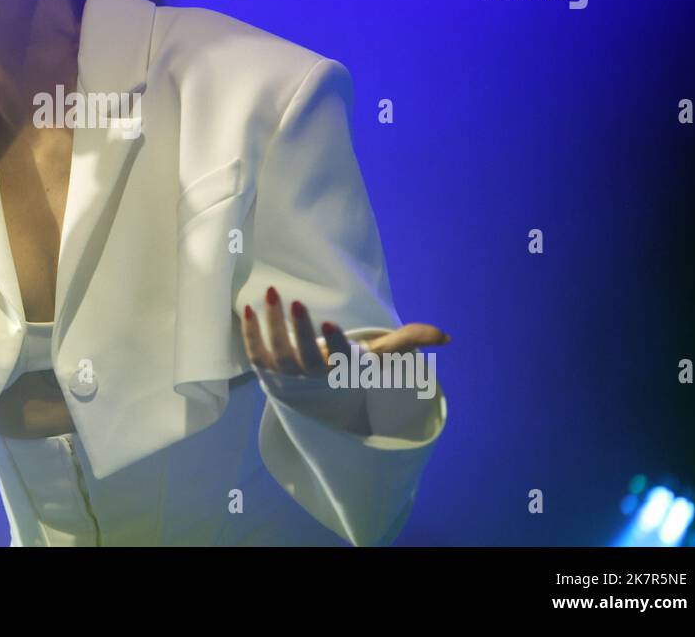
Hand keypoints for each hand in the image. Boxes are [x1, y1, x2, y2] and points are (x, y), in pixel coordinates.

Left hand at [239, 286, 449, 426]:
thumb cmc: (352, 372)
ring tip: (271, 292)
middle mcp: (313, 378)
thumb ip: (407, 342)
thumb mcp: (378, 358)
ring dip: (271, 325)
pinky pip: (255, 354)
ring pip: (276, 353)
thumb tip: (446, 337)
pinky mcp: (267, 372)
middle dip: (299, 331)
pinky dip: (249, 334)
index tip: (330, 323)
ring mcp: (287, 376)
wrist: (319, 401)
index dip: (335, 345)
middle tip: (297, 302)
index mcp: (342, 374)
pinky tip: (248, 308)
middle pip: (303, 357)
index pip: (340, 362)